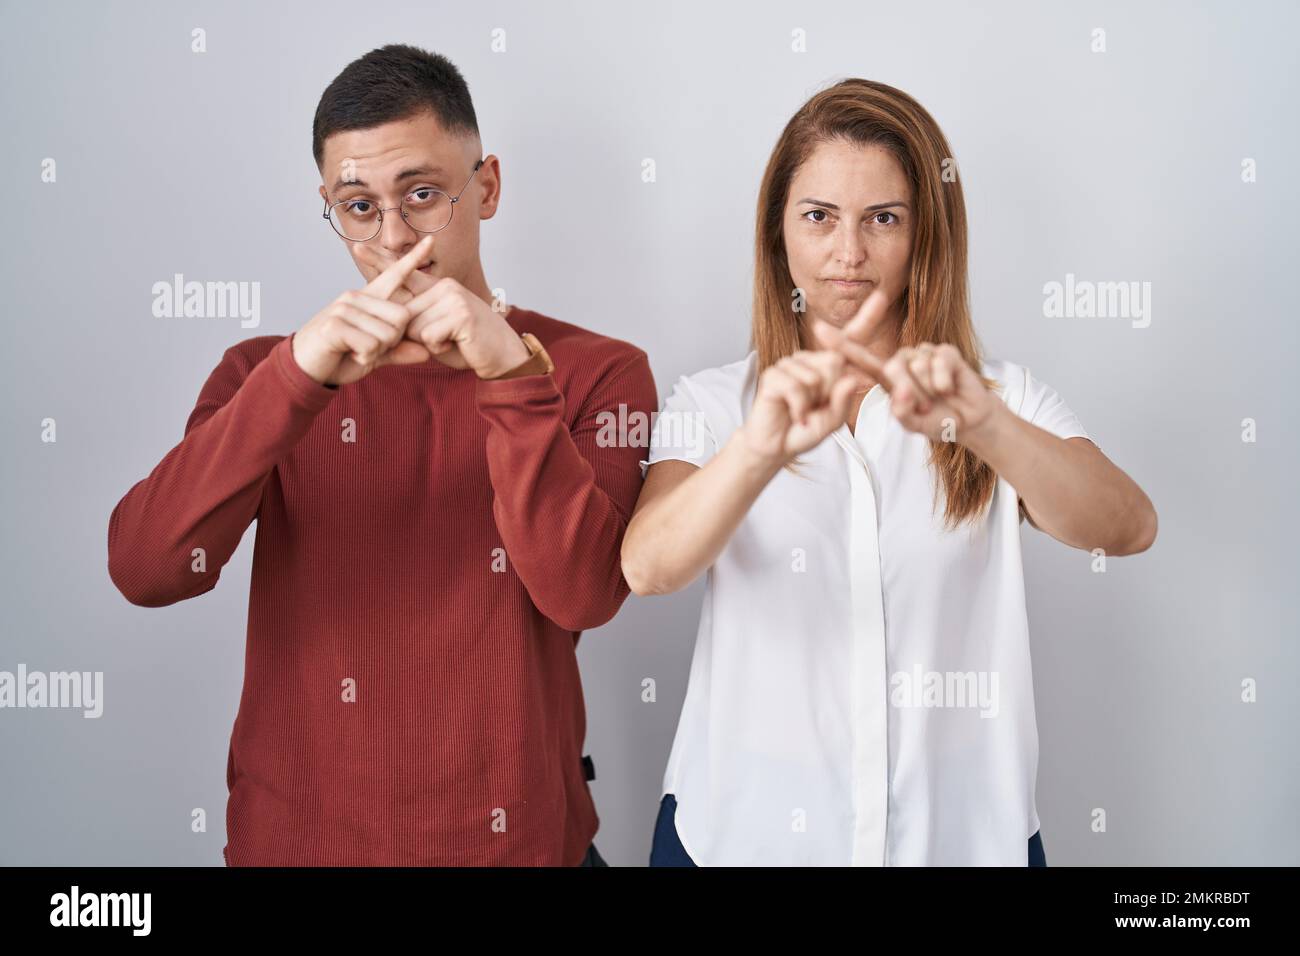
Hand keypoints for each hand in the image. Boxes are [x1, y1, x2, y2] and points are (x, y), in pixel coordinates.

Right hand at [292, 235, 433, 384]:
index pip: (394, 275)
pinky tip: (349, 354)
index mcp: (368, 298)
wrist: (305, 369)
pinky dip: (365, 357)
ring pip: (388, 334)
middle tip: (370, 347)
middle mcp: (355, 296)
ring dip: (377, 352)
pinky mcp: (334, 324)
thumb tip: (426, 353)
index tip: (432, 241)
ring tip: (356, 350)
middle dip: (393, 341)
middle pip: (402, 317)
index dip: (413, 260)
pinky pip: (371, 345)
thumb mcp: (375, 354)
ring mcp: (343, 308)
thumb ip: (399, 351)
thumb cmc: (341, 357)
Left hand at [353, 242, 529, 377]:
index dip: (380, 261)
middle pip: (403, 314)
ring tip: (453, 341)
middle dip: (413, 336)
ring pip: (414, 326)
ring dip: (429, 343)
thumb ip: (415, 323)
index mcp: (437, 288)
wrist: (503, 356)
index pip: (405, 274)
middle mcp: (444, 286)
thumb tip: (390, 321)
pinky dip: (439, 347)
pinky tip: (458, 343)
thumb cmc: (468, 346)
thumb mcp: (436, 332)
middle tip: (442, 341)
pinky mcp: (460, 312)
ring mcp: (453, 297)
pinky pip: (428, 336)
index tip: (358, 248)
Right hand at [738, 349, 864, 466]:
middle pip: (831, 364)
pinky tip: (795, 415)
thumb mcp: (833, 420)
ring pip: (814, 378)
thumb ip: (844, 401)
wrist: (777, 448)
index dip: (838, 386)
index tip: (826, 402)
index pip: (840, 359)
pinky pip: (794, 387)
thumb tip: (852, 380)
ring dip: (810, 403)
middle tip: (813, 407)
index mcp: (819, 364)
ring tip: (801, 411)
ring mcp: (785, 366)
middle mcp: (803, 361)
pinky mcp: (771, 376)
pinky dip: (798, 409)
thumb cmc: (803, 430)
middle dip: (826, 394)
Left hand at [812, 289, 999, 443]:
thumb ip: (902, 412)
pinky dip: (944, 380)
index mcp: (887, 378)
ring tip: (938, 397)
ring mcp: (922, 354)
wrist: (968, 420)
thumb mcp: (913, 424)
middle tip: (925, 406)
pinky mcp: (944, 351)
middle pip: (893, 369)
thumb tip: (902, 392)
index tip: (820, 331)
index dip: (841, 345)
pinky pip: (938, 362)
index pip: (860, 360)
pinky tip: (949, 388)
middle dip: (911, 394)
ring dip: (929, 391)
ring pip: (916, 367)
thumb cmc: (936, 420)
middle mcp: (902, 361)